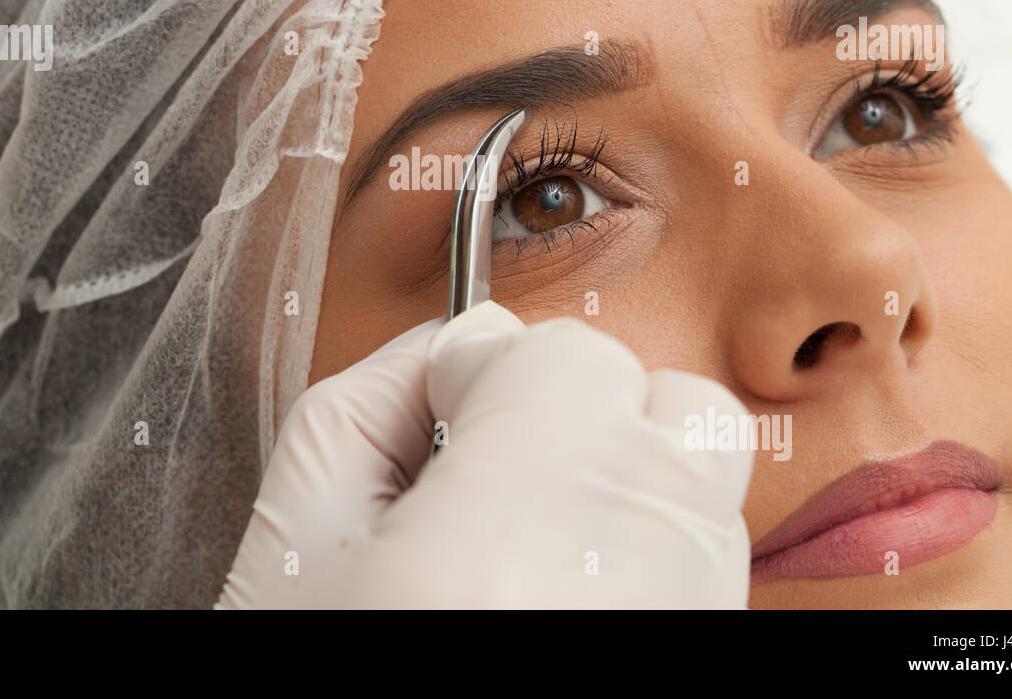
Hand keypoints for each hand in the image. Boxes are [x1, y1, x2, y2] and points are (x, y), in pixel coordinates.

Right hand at [218, 301, 752, 607]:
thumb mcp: (295, 550)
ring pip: (700, 479)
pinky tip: (563, 602)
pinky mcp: (716, 649)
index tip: (443, 413)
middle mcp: (651, 577)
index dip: (486, 373)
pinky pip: (706, 556)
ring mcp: (702, 624)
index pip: (567, 357)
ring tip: (525, 553)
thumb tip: (447, 347)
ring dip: (620, 478)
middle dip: (575, 412)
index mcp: (529, 527)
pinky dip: (645, 548)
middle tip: (490, 477)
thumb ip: (359, 407)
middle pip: (667, 402)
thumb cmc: (335, 691)